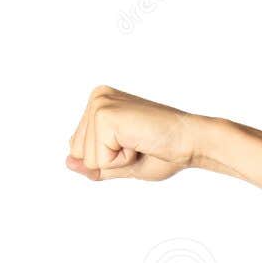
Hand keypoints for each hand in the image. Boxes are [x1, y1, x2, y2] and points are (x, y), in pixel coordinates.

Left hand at [65, 85, 202, 180]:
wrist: (194, 142)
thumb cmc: (167, 152)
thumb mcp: (123, 163)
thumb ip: (95, 164)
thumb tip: (68, 163)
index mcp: (100, 103)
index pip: (79, 147)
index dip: (109, 158)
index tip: (137, 144)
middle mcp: (97, 98)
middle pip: (78, 151)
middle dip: (110, 160)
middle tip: (141, 144)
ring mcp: (99, 104)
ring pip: (87, 158)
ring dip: (118, 161)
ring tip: (142, 143)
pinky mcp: (104, 115)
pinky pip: (98, 159)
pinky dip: (122, 161)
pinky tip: (140, 143)